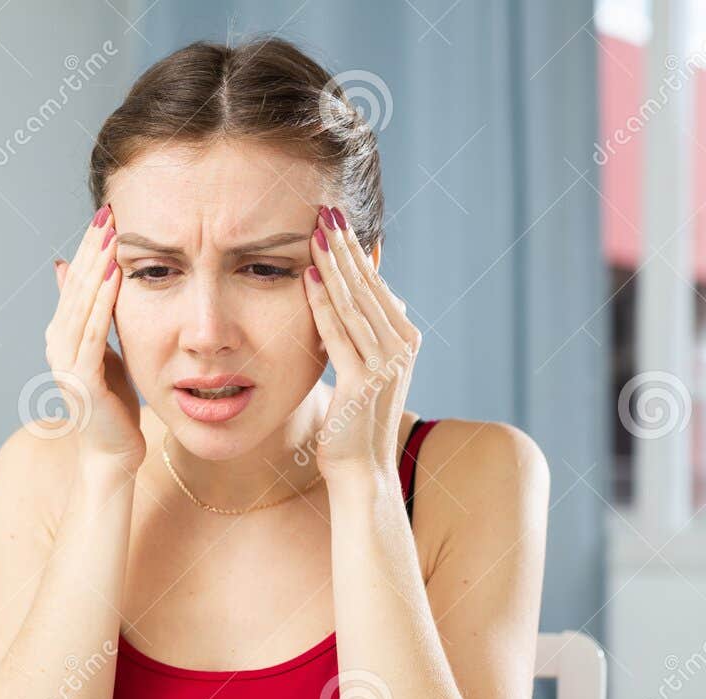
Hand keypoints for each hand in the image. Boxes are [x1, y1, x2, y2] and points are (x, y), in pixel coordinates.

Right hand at [44, 204, 143, 470]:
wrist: (112, 453)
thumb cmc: (114, 406)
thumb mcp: (106, 352)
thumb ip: (96, 318)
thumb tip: (83, 285)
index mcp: (62, 336)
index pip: (74, 282)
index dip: (88, 248)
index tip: (105, 214)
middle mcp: (57, 345)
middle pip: (73, 287)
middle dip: (90, 248)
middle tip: (106, 211)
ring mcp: (65, 362)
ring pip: (80, 304)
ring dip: (95, 266)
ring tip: (110, 234)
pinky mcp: (81, 379)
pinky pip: (92, 332)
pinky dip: (102, 301)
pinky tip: (114, 275)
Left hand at [303, 204, 421, 479]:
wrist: (363, 473)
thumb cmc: (355, 425)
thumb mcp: (363, 372)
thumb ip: (363, 336)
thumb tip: (365, 297)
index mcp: (403, 338)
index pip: (374, 284)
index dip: (354, 251)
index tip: (334, 221)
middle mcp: (401, 344)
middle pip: (366, 284)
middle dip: (344, 246)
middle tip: (324, 210)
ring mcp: (385, 362)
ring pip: (354, 301)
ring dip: (333, 264)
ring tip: (315, 230)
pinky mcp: (363, 380)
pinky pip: (339, 332)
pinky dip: (323, 304)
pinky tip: (309, 277)